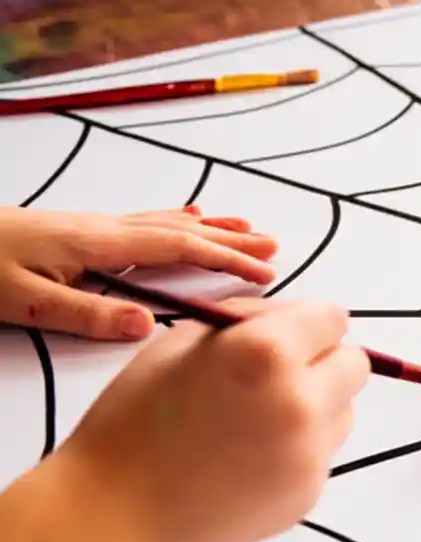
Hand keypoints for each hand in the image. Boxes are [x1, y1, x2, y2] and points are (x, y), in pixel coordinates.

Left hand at [0, 204, 277, 340]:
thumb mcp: (23, 303)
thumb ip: (86, 313)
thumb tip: (147, 324)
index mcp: (97, 245)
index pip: (177, 250)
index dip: (225, 260)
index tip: (264, 273)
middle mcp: (102, 230)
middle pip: (181, 231)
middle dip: (231, 241)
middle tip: (274, 247)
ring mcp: (91, 228)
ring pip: (166, 223)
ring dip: (211, 229)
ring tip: (247, 231)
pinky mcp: (78, 232)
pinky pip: (145, 223)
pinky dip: (176, 221)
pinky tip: (185, 217)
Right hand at [52, 298, 369, 541]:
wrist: (114, 512)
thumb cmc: (135, 420)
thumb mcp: (182, 342)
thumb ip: (249, 322)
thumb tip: (292, 319)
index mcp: (267, 352)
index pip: (333, 318)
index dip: (308, 323)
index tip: (289, 334)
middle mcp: (301, 401)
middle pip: (355, 364)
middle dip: (323, 362)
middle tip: (278, 375)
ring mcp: (311, 453)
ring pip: (344, 410)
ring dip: (317, 405)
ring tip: (256, 419)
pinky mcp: (309, 493)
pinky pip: (323, 453)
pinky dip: (300, 447)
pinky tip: (250, 455)